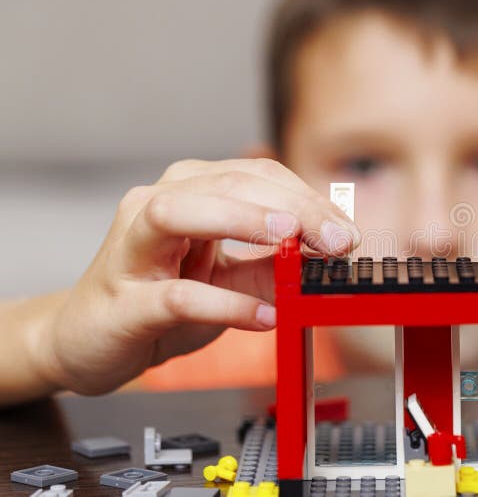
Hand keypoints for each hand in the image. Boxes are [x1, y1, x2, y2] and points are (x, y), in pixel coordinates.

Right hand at [35, 159, 358, 393]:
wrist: (88, 342)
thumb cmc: (160, 302)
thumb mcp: (231, 282)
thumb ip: (275, 268)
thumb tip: (330, 258)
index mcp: (189, 192)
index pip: (257, 177)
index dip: (308, 199)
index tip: (348, 232)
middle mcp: (156, 206)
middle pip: (230, 185)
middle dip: (293, 208)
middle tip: (338, 240)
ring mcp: (133, 248)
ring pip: (181, 213)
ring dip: (244, 221)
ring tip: (290, 240)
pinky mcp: (125, 298)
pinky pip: (176, 295)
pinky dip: (224, 305)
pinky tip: (264, 317)